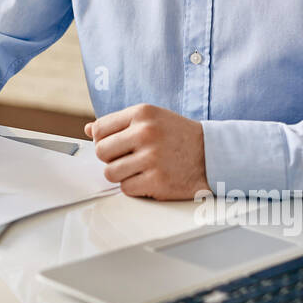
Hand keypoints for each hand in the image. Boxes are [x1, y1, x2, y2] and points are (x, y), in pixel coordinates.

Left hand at [85, 104, 207, 199]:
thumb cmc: (178, 136)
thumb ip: (119, 122)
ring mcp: (152, 158)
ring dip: (121, 175)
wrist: (213, 154)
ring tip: (138, 169)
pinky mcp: (158, 181)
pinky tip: (149, 179)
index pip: (100, 130)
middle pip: (101, 152)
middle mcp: (146, 133)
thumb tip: (89, 129)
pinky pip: (126, 189)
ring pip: (110, 173)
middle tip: (127, 159)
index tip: (115, 145)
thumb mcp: (152, 118)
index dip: (103, 141)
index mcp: (142, 114)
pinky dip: (135, 187)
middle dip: (111, 158)